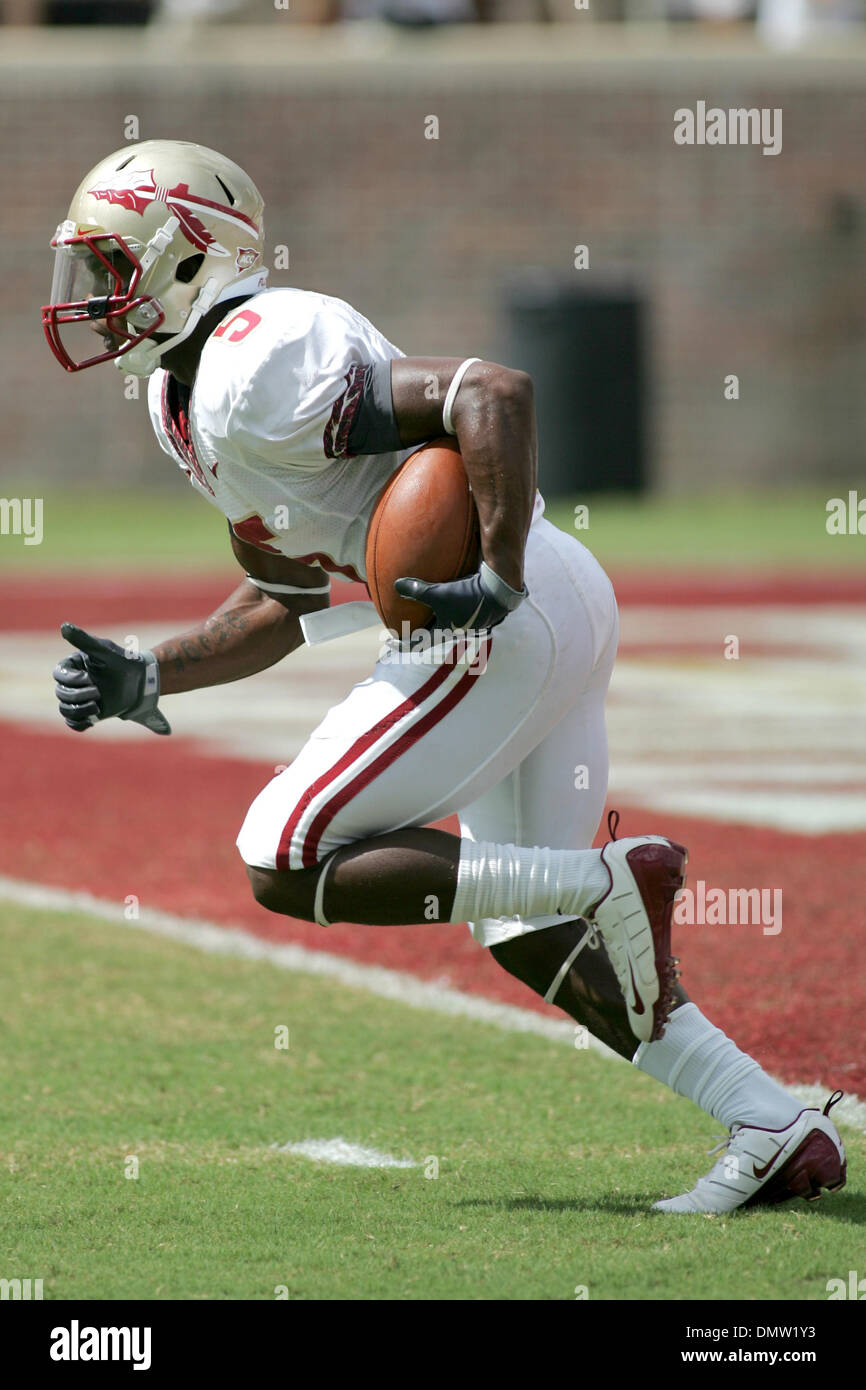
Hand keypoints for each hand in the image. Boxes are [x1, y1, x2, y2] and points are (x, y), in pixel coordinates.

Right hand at [53, 622, 170, 734]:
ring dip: (78, 710)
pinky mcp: (88, 712)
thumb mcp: (104, 650)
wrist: (142, 682)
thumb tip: (64, 626)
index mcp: (73, 666)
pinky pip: (73, 723)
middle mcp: (73, 682)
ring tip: (96, 707)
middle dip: (77, 695)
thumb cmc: (124, 662)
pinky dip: (78, 723)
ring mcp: (80, 698)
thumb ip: (83, 640)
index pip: (59, 674)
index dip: (71, 679)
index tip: (89, 678)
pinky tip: (92, 719)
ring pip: (65, 709)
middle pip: (61, 693)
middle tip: (97, 693)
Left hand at [394, 561, 526, 631]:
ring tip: (426, 615)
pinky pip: (457, 615)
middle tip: (405, 629)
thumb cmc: (467, 596)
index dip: (403, 645)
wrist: (498, 592)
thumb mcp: (439, 593)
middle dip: (418, 635)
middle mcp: (456, 632)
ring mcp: (469, 624)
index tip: (391, 643)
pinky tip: (449, 601)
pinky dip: (448, 612)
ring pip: (447, 626)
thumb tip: (396, 585)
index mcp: (445, 632)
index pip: (418, 644)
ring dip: (435, 623)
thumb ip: (417, 590)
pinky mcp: (477, 614)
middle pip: (432, 637)